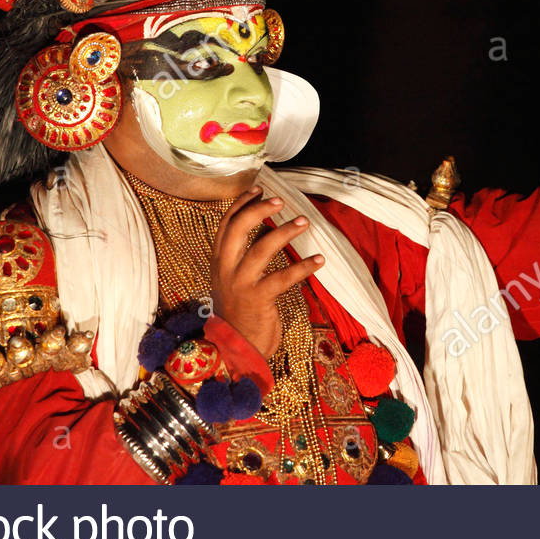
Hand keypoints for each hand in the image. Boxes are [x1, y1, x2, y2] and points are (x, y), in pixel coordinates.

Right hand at [209, 187, 323, 357]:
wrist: (233, 350)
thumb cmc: (239, 314)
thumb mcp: (233, 282)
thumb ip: (242, 259)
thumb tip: (265, 230)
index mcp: (219, 262)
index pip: (225, 225)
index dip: (240, 204)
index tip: (258, 189)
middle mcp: (226, 269)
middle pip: (237, 229)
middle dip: (258, 210)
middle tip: (280, 200)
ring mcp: (240, 284)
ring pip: (261, 248)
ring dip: (284, 232)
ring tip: (304, 222)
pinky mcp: (257, 299)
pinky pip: (282, 278)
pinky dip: (303, 267)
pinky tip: (319, 260)